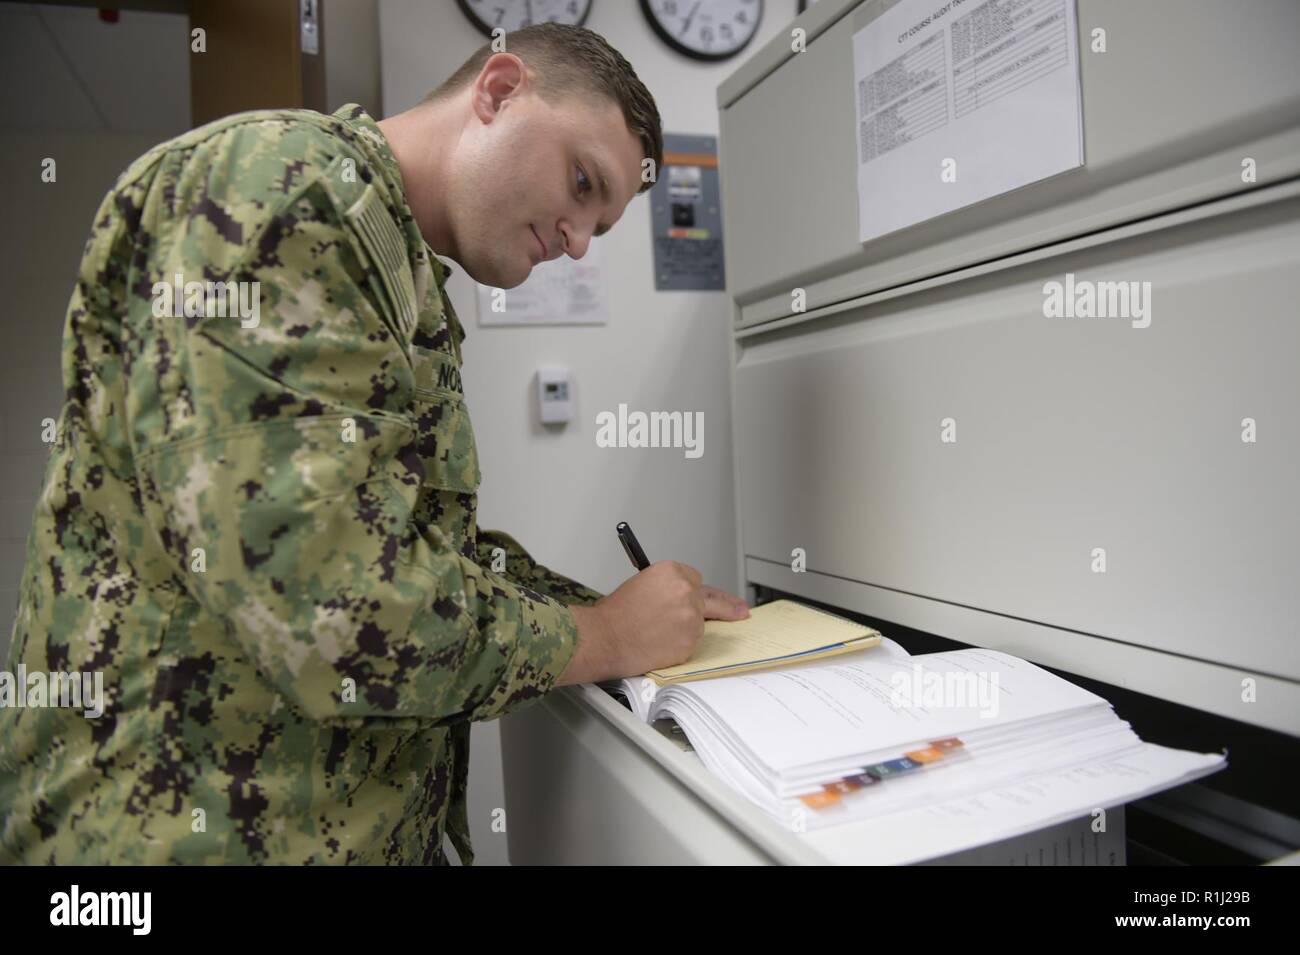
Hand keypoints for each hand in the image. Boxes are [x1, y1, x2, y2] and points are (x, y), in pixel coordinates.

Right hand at [557, 562, 748, 684]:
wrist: (603, 638)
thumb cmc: (613, 615)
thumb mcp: (640, 585)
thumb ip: (666, 588)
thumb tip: (680, 599)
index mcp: (671, 571)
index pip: (695, 579)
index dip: (695, 591)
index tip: (707, 597)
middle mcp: (685, 590)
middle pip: (712, 598)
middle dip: (727, 605)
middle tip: (740, 611)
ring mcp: (690, 616)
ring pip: (699, 624)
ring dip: (686, 630)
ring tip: (659, 634)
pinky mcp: (689, 640)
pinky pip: (692, 643)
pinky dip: (680, 646)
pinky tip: (660, 644)